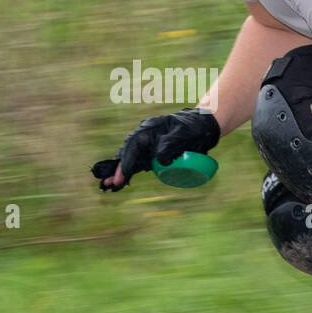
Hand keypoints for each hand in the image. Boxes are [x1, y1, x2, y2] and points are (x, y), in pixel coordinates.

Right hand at [91, 108, 220, 191]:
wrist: (203, 125)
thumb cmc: (193, 127)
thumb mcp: (183, 133)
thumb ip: (170, 144)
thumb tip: (160, 159)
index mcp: (148, 130)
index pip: (132, 147)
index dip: (126, 163)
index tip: (121, 176)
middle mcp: (144, 138)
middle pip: (127, 154)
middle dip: (117, 170)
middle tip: (108, 184)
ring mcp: (148, 146)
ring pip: (130, 161)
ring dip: (120, 173)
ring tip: (108, 187)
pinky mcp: (153, 155)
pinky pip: (139, 165)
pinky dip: (130, 173)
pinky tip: (122, 184)